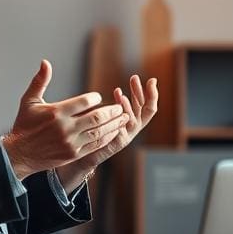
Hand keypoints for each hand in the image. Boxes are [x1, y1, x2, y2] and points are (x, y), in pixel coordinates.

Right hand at [2, 60, 131, 179]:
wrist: (19, 154)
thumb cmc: (24, 125)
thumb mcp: (29, 101)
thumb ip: (40, 81)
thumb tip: (45, 62)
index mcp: (56, 112)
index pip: (84, 102)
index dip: (95, 98)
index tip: (99, 97)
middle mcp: (65, 128)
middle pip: (96, 118)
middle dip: (111, 111)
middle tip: (120, 107)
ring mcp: (71, 142)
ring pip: (99, 132)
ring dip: (114, 125)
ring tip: (124, 118)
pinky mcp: (73, 154)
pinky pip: (95, 145)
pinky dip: (107, 138)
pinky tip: (114, 132)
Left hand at [56, 75, 158, 191]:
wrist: (81, 155)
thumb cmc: (91, 131)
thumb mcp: (102, 115)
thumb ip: (112, 106)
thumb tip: (117, 90)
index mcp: (132, 120)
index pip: (147, 106)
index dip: (151, 94)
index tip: (151, 80)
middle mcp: (132, 128)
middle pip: (147, 111)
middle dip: (145, 94)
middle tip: (138, 79)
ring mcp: (126, 136)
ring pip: (136, 120)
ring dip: (132, 104)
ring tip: (125, 93)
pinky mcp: (116, 143)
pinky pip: (123, 130)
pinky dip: (123, 117)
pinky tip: (119, 103)